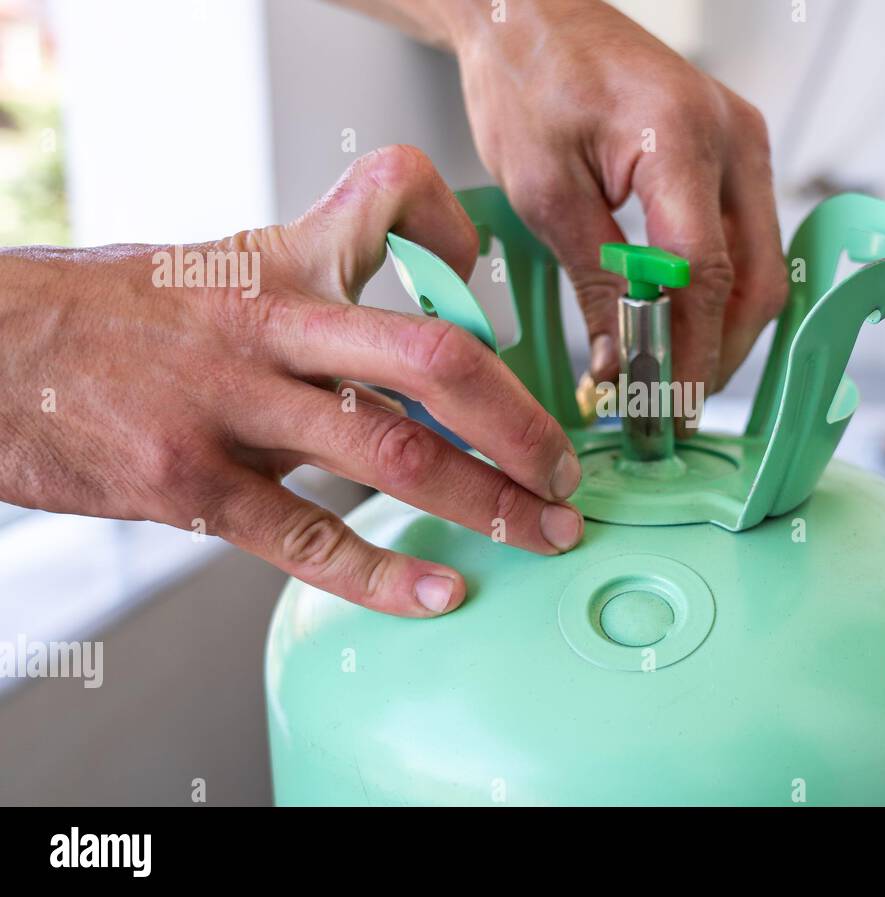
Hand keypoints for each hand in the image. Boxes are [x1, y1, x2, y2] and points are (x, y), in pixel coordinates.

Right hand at [0, 145, 583, 617]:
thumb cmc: (115, 318)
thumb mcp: (218, 269)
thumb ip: (313, 299)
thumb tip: (408, 353)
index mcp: (279, 260)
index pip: (389, 199)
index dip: (455, 233)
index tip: (488, 284)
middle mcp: (268, 324)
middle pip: (431, 357)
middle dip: (520, 420)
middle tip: (567, 468)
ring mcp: (233, 405)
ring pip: (391, 453)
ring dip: (487, 500)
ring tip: (543, 532)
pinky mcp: (193, 483)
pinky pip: (310, 537)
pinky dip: (385, 573)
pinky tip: (442, 592)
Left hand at [447, 0, 787, 411]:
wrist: (536, 15)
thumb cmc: (529, 81)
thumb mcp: (544, 190)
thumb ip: (594, 278)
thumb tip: (620, 363)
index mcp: (680, 136)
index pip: (706, 271)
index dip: (690, 349)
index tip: (664, 404)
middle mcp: (734, 137)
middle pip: (758, 278)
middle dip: (720, 354)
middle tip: (675, 408)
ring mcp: (745, 143)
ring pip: (763, 267)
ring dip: (725, 330)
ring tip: (676, 378)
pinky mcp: (736, 154)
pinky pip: (748, 240)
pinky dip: (721, 293)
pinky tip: (684, 326)